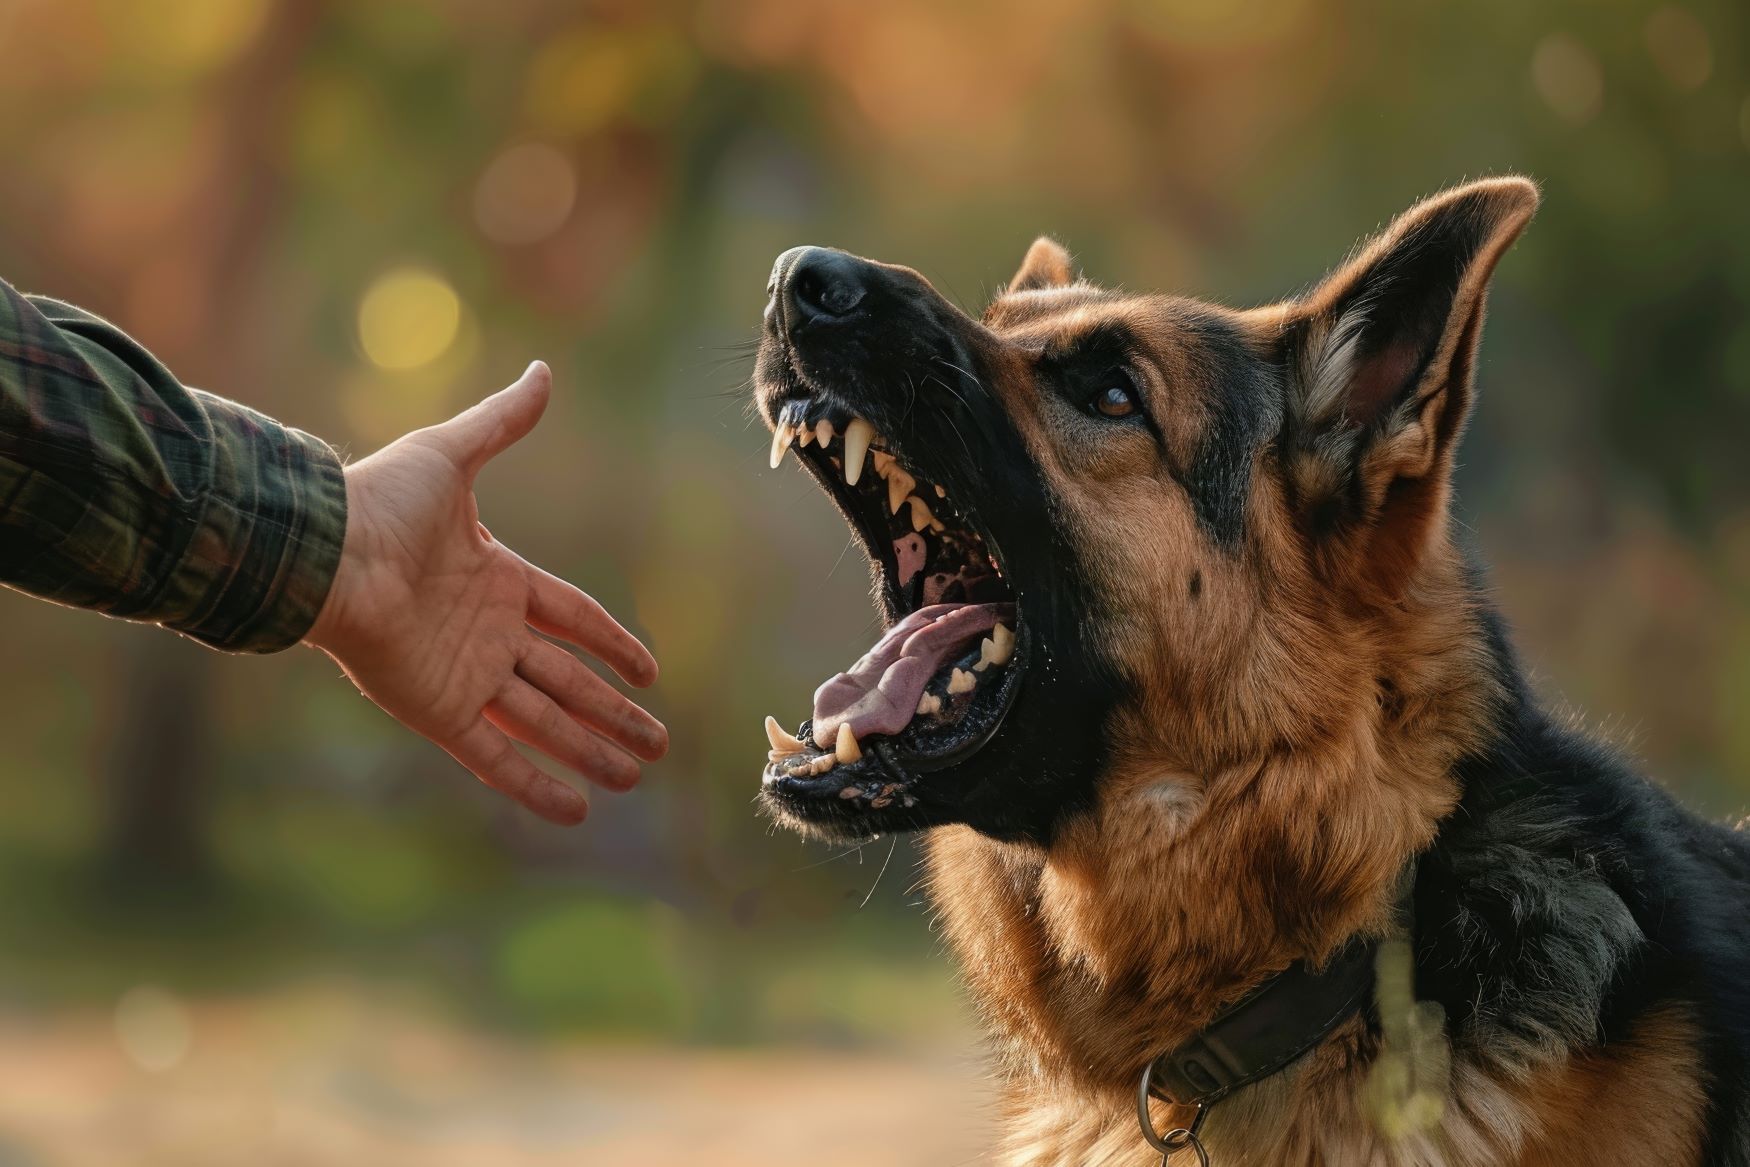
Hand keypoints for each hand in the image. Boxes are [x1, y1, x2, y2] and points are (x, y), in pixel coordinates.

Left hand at [304, 361, 665, 823]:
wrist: (323, 553)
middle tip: (659, 744)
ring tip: (635, 777)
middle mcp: (486, 634)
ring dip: (589, 751)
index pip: (572, 617)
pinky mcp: (438, 712)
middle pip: (568, 682)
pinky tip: (576, 808)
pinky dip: (534, 784)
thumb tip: (544, 371)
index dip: (612, 644)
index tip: (651, 673)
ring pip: (543, 722)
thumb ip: (503, 424)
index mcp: (497, 579)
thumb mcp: (452, 455)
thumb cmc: (382, 501)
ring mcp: (464, 676)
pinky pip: (496, 757)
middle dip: (614, 715)